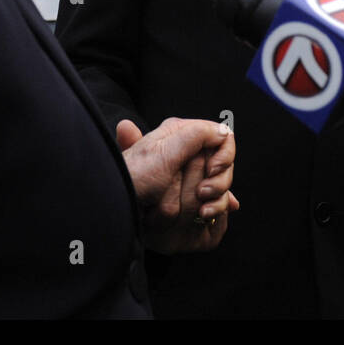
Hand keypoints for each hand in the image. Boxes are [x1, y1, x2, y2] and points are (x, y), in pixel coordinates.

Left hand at [119, 117, 239, 254]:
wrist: (120, 207)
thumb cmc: (133, 179)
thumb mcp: (163, 153)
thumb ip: (195, 135)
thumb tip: (223, 130)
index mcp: (181, 134)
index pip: (221, 137)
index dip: (223, 154)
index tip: (213, 170)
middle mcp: (187, 151)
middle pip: (223, 163)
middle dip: (219, 180)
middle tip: (202, 193)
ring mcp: (188, 175)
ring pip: (220, 184)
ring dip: (216, 197)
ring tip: (201, 209)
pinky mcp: (188, 195)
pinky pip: (212, 200)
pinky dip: (213, 208)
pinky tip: (206, 213)